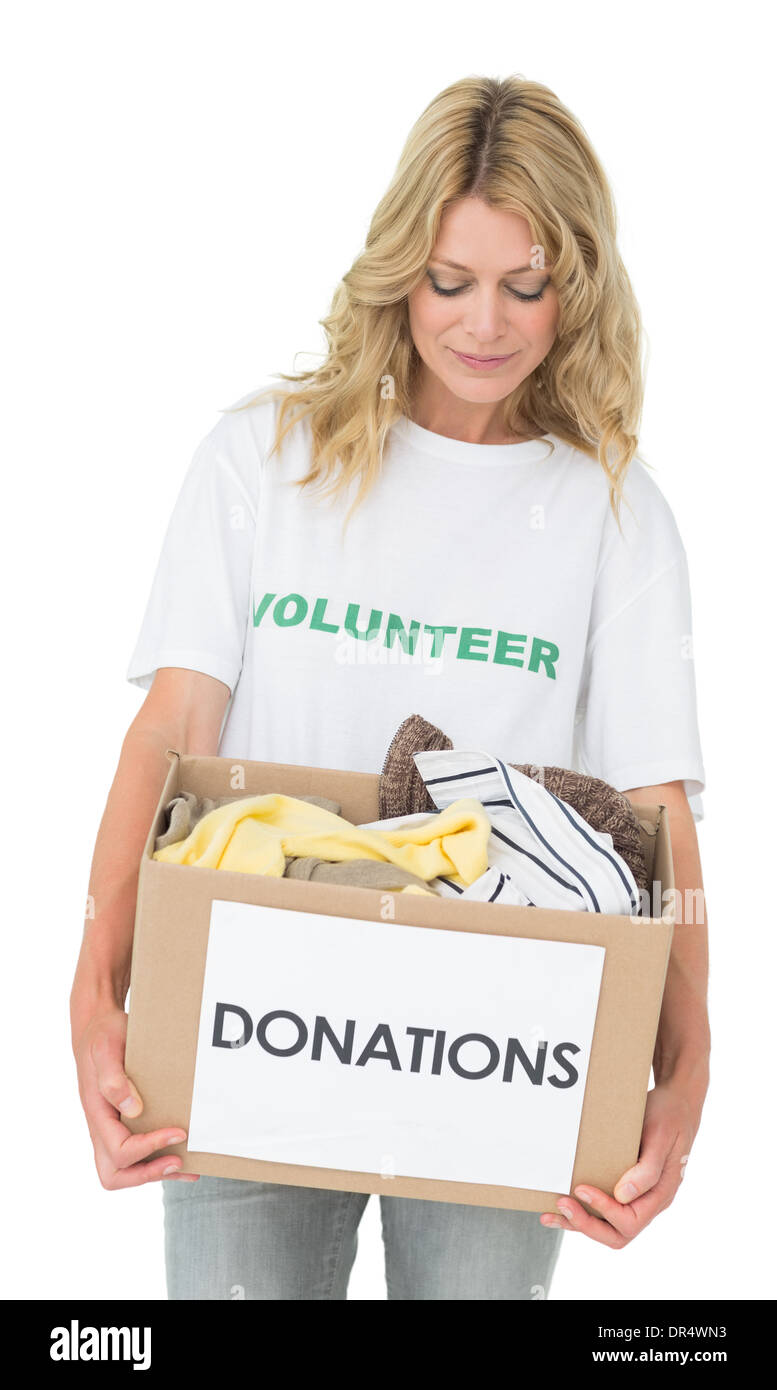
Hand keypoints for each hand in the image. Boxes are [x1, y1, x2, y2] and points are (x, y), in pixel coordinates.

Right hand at [73, 1005, 198, 1189]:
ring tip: (189, 1167)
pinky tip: (184, 1159)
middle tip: (177, 1161)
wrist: (98, 1027)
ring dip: (155, 1173)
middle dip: (146, 1174)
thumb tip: (133, 1110)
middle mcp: (102, 1127)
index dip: (149, 1147)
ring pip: (125, 1171)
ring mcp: (112, 1128)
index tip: (179, 1132)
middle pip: (113, 1175)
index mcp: (97, 1113)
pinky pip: (136, 1156)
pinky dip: (159, 1162)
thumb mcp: (106, 1049)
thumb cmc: (104, 1036)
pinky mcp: (124, 1124)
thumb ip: (113, 1079)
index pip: (120, 1150)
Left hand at [539, 1080, 696, 1247]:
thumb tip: (623, 1196)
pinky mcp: (627, 1189)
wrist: (677, 1102)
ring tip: (550, 1215)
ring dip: (580, 1224)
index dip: (604, 1210)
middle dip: (587, 1224)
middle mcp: (650, 1202)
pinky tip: (562, 1209)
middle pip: (619, 1233)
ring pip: (609, 1227)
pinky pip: (606, 1211)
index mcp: (661, 1194)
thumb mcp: (660, 1137)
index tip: (581, 1188)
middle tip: (562, 1204)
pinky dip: (584, 1212)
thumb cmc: (669, 1116)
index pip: (631, 1220)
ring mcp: (639, 1198)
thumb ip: (647, 1170)